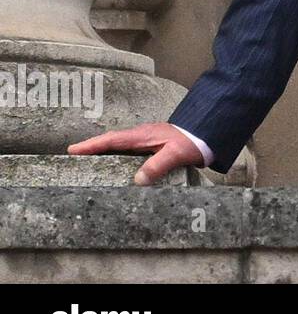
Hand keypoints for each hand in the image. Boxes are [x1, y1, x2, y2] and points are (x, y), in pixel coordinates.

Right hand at [67, 123, 204, 185]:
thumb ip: (158, 166)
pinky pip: (130, 152)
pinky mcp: (153, 147)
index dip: (92, 145)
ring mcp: (147, 141)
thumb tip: (138, 180)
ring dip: (105, 153)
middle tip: (73, 158)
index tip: (73, 150)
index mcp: (142, 136)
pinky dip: (119, 158)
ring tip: (88, 165)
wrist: (209, 134)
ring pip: (120, 147)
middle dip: (92, 148)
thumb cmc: (192, 141)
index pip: (112, 140)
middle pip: (111, 142)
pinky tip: (117, 169)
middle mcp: (141, 137)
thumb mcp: (175, 154)